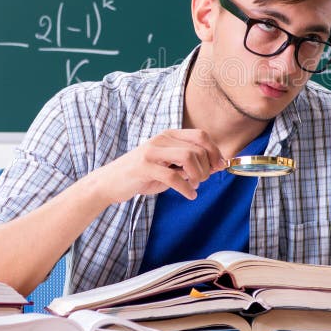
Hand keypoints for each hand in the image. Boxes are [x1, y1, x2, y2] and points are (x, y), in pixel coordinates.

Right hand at [89, 129, 226, 203]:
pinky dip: (186, 189)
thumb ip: (189, 163)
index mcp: (169, 135)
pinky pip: (173, 177)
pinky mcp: (144, 167)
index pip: (201, 136)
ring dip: (198, 175)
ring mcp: (152, 152)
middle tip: (202, 180)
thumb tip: (216, 166)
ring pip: (188, 158)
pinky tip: (190, 195)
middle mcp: (162, 139)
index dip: (214, 151)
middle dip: (206, 167)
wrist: (110, 182)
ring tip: (195, 186)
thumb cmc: (144, 174)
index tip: (219, 166)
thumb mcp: (168, 165)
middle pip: (198, 148)